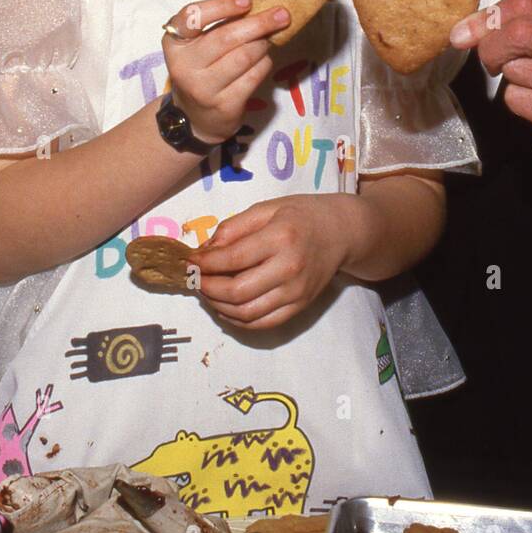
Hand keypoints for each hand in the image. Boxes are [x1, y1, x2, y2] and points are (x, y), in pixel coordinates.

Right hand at [161, 0, 289, 146]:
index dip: (222, 6)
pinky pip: (253, 76)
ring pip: (243, 57)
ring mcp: (203, 88)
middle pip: (225, 37)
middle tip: (281, 14)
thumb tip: (257, 6)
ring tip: (267, 41)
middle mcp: (183, 66)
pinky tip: (263, 60)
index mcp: (174, 43)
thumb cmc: (201, 70)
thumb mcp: (197, 46)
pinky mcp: (224, 105)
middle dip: (258, 23)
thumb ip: (218, 25)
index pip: (193, 17)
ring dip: (262, 45)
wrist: (196, 118)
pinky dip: (264, 64)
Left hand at [194, 195, 362, 329]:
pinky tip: (226, 307)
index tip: (188, 261)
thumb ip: (234, 227)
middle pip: (236, 292)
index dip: (204, 264)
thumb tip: (205, 251)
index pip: (232, 259)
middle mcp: (289, 269)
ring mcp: (296, 293)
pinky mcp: (300, 307)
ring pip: (246, 313)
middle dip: (206, 288)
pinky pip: (262, 323)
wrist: (342, 232)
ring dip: (217, 307)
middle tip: (194, 279)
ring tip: (207, 292)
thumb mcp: (267, 208)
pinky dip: (238, 320)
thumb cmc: (302, 215)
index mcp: (280, 238)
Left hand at [450, 0, 531, 150]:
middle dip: (491, 47)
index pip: (526, 4)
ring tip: (531, 78)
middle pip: (519, 34)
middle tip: (490, 58)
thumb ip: (522, 20)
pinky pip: (518, 99)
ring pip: (515, 70)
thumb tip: (466, 29)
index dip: (487, 17)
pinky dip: (517, 99)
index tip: (464, 32)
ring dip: (508, 75)